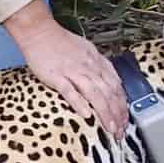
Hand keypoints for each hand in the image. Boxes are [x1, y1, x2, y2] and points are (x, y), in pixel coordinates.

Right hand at [5, 4, 128, 135]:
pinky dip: (80, 103)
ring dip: (105, 113)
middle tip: (121, 131)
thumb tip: (111, 80)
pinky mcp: (56, 76)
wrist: (38, 31)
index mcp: (96, 61)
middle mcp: (89, 67)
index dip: (123, 105)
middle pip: (109, 93)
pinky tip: (86, 115)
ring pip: (95, 94)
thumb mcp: (86, 49)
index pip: (116, 86)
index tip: (125, 120)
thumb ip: (99, 65)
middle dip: (118, 114)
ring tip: (111, 128)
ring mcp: (73, 71)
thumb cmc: (60, 41)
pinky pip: (70, 91)